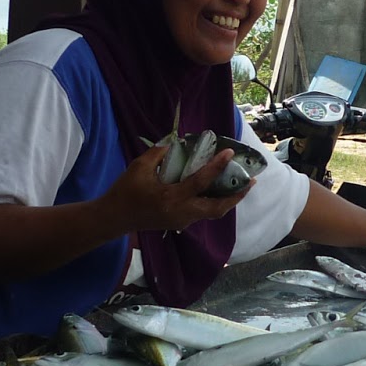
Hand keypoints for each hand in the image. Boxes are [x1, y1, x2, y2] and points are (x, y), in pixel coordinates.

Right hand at [98, 143, 252, 234]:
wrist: (114, 218)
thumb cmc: (125, 191)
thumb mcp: (139, 167)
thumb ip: (159, 153)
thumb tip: (177, 142)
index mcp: (171, 198)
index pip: (200, 182)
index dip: (217, 166)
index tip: (229, 152)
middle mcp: (182, 213)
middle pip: (218, 209)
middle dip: (236, 196)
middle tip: (251, 182)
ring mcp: (182, 221)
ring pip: (213, 213)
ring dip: (228, 200)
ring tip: (241, 185)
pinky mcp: (180, 223)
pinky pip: (203, 212)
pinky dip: (214, 202)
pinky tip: (218, 190)